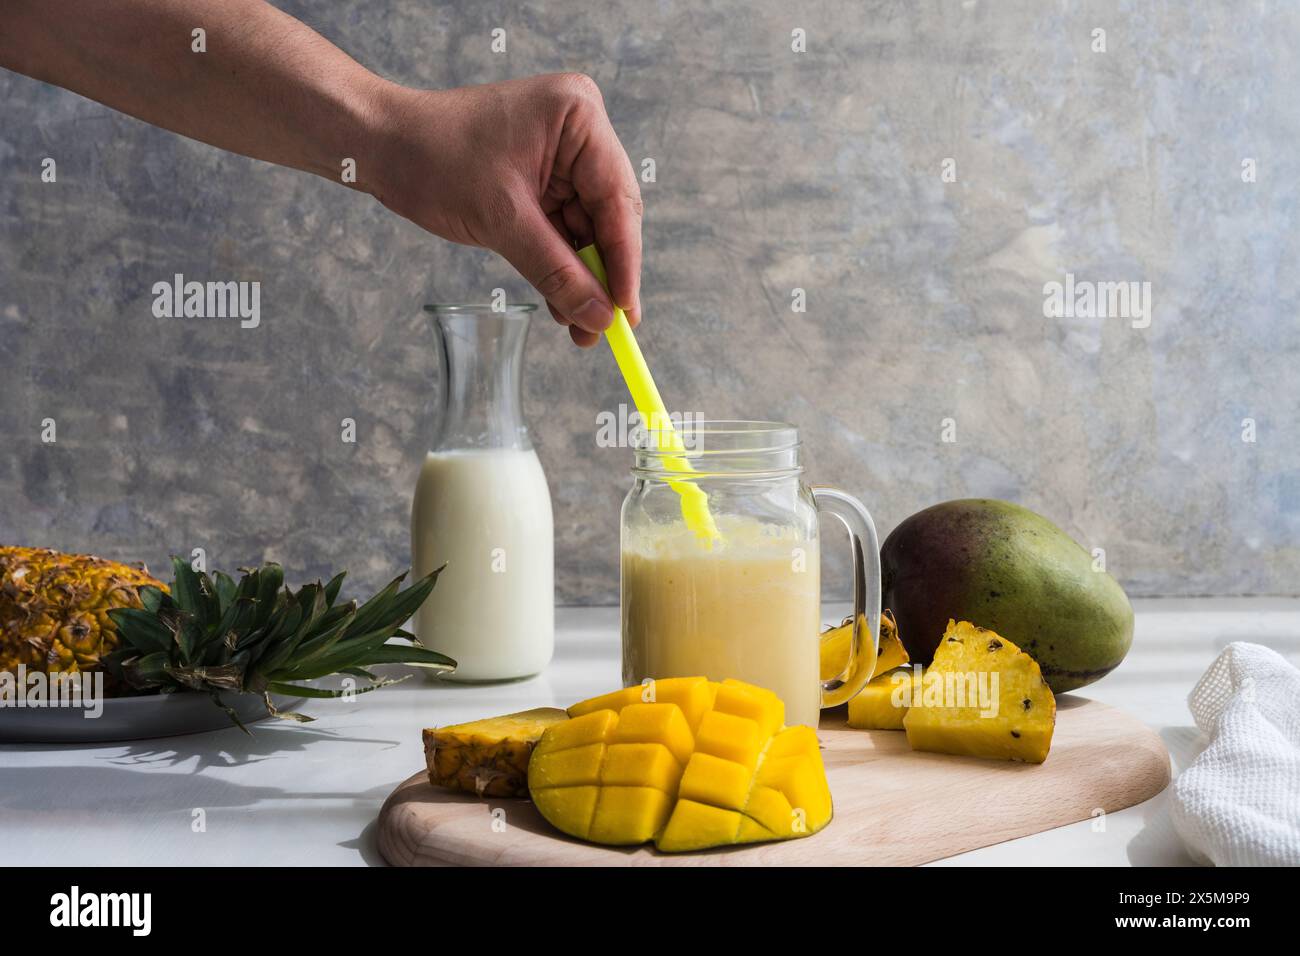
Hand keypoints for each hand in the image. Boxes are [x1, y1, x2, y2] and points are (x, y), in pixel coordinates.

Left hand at [371, 74, 642, 346]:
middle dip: (604, 275)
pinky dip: (561, 267)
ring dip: (582, 279)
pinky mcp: (542, 178)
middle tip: (608, 329)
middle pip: (608, 217)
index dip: (624, 262)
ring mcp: (561, 155)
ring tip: (581, 329)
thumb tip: (599, 317)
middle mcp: (578, 131)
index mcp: (578, 117)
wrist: (381, 144)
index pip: (617, 200)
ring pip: (587, 230)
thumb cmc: (434, 158)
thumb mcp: (502, 220)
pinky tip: (563, 306)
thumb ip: (557, 272)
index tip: (625, 312)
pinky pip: (562, 229)